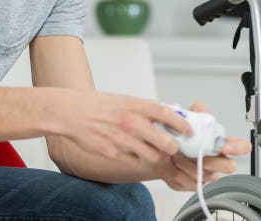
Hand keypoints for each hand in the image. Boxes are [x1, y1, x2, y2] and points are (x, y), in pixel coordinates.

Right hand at [59, 92, 189, 166]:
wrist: (72, 112)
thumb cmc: (99, 105)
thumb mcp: (126, 100)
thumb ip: (145, 108)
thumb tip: (167, 113)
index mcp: (135, 105)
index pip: (166, 114)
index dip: (181, 123)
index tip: (188, 130)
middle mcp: (130, 122)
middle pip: (163, 141)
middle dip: (173, 147)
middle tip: (173, 147)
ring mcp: (121, 139)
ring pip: (151, 155)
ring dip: (155, 155)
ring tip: (152, 150)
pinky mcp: (112, 153)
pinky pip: (132, 160)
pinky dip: (135, 158)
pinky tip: (131, 152)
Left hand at [155, 101, 251, 190]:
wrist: (161, 149)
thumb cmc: (178, 134)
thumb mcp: (186, 118)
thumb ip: (196, 111)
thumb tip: (201, 107)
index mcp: (220, 143)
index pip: (242, 146)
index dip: (238, 148)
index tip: (225, 147)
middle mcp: (216, 160)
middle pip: (228, 165)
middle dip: (214, 160)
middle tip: (199, 154)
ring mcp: (205, 173)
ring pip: (206, 175)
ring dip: (189, 164)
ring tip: (177, 154)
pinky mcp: (191, 184)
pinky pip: (189, 184)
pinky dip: (178, 174)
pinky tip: (172, 166)